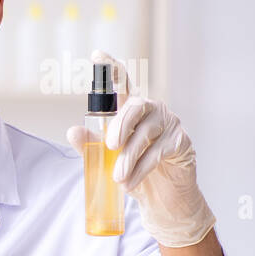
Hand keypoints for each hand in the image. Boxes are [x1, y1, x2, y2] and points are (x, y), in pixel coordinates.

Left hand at [66, 51, 215, 247]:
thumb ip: (90, 144)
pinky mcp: (182, 141)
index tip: (98, 55)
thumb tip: (72, 131)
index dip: (111, 69)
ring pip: (146, 132)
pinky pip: (160, 150)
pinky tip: (131, 182)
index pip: (121, 85)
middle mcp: (150, 110)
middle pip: (135, 105)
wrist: (160, 199)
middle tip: (109, 146)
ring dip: (129, 156)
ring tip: (118, 178)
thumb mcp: (105, 160)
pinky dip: (143, 167)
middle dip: (120, 125)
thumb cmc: (132, 172)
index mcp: (129, 110)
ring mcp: (169, 123)